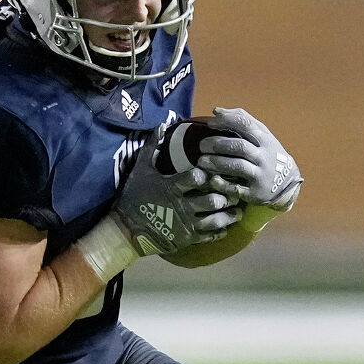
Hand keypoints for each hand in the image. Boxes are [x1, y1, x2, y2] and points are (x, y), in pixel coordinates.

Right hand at [112, 125, 242, 258]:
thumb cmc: (134, 196)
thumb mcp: (141, 169)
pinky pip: (209, 235)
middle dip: (226, 195)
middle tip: (235, 189)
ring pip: (215, 219)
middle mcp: (181, 206)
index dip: (210, 173)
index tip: (217, 169)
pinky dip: (221, 231)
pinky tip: (226, 226)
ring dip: (229, 214)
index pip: (197, 178)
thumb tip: (163, 124)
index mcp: (172, 187)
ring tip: (237, 209)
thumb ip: (153, 146)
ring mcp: (185, 224)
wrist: (126, 229)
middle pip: (212, 200)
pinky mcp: (187, 238)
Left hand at [190, 107, 302, 210]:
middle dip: (218, 144)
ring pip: (237, 166)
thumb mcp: (262, 135)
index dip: (226, 122)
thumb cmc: (267, 154)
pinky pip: (236, 188)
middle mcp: (263, 157)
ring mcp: (260, 175)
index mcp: (264, 140)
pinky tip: (212, 179)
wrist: (286, 184)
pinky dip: (223, 184)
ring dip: (217, 163)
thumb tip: (216, 111)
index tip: (210, 123)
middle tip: (201, 145)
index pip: (245, 125)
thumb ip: (241, 120)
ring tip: (201, 161)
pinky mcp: (255, 193)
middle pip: (239, 146)